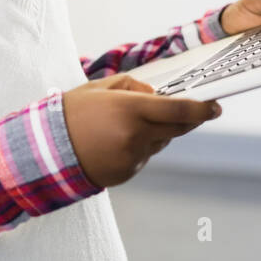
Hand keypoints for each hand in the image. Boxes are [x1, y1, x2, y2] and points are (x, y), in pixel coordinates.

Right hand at [62, 73, 220, 187]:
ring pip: (160, 142)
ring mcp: (132, 157)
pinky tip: (114, 142)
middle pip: (177, 128)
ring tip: (123, 125)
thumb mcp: (99, 88)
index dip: (202, 109)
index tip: (215, 107)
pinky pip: (144, 157)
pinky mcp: (127, 172)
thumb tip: (156, 95)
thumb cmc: (71, 113)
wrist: (45, 151)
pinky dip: (138, 147)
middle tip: (190, 111)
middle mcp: (136, 135)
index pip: (179, 110)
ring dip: (155, 132)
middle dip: (186, 119)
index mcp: (131, 109)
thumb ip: (132, 87)